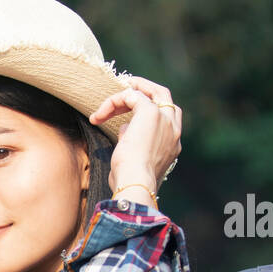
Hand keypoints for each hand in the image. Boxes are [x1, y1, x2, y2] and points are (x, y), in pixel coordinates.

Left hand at [88, 76, 181, 197]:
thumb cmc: (130, 181)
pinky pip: (131, 95)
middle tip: (126, 89)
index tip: (127, 116)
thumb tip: (125, 129)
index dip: (149, 110)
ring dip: (127, 94)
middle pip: (164, 97)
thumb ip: (133, 143)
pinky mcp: (150, 112)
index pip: (167, 117)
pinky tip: (99, 115)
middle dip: (145, 91)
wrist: (136, 183)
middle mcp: (173, 129)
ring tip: (106, 105)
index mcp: (172, 143)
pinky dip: (114, 101)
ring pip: (150, 92)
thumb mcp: (133, 161)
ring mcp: (164, 119)